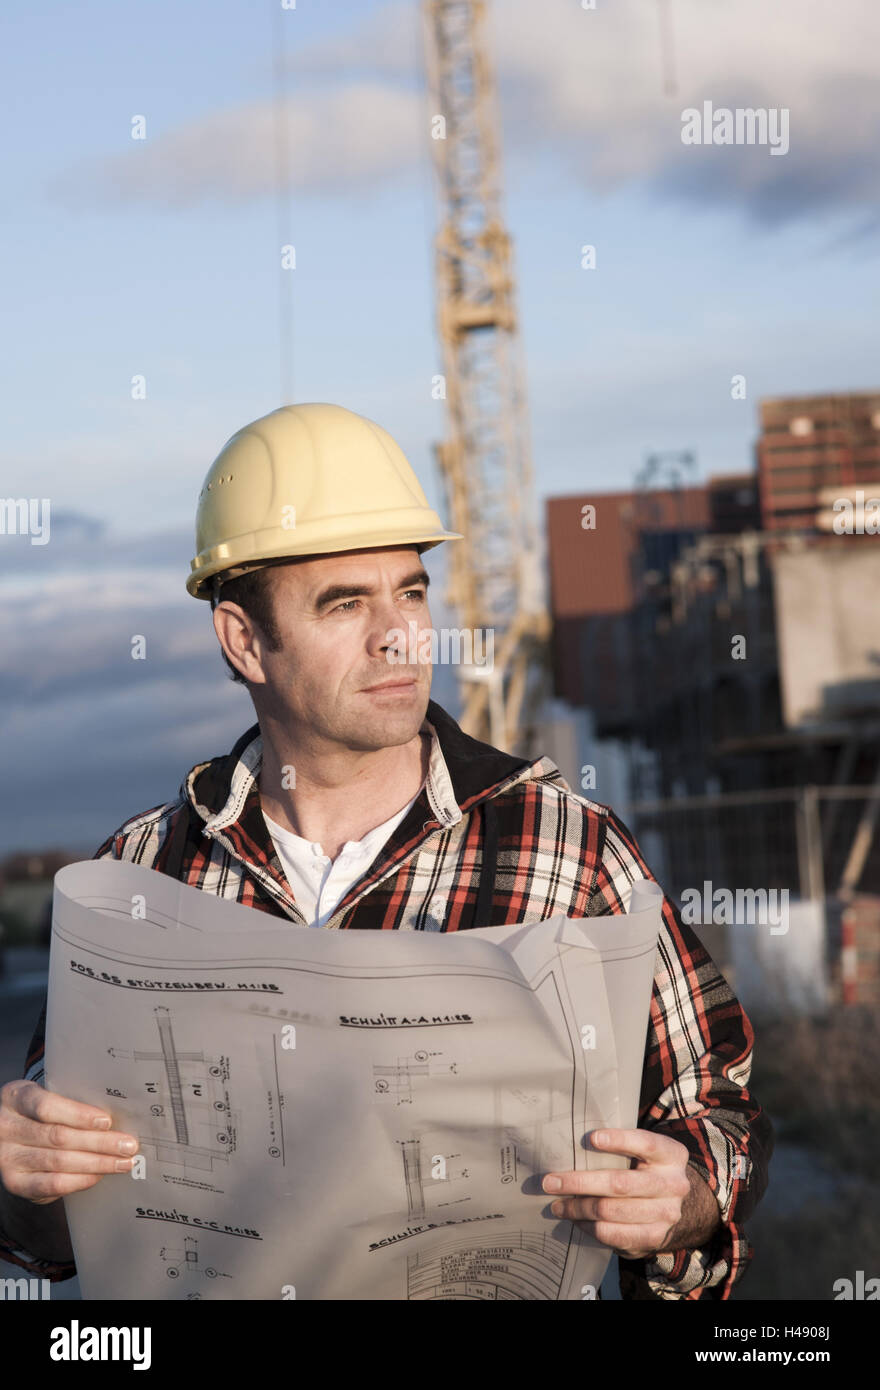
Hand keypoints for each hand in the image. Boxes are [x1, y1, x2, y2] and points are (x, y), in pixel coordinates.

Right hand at [0, 1078, 138, 1203]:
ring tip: (121, 1162)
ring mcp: (7, 1157)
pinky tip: (98, 1175)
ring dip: (96, 1163)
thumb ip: (70, 1101)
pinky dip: (78, 1180)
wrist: (11, 1132)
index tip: (107, 1121)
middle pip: (57, 1137)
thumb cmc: (38, 1110)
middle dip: (99, 1143)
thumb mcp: (46, 1095)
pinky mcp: (14, 1182)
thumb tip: (116, 1116)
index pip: (46, 1106)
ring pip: (58, 1162)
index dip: (78, 1115)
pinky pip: (50, 1185)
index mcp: (15, 1097)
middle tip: (128, 1145)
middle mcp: (6, 1128)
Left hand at [542, 1127, 693, 1259]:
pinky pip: (614, 1234)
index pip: (646, 1144)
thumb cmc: (645, 1170)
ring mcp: (666, 1214)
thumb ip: (620, 1146)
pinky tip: (576, 1221)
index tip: (591, 1138)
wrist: (674, 1207)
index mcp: (672, 1155)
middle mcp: (674, 1184)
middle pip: (620, 1183)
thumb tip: (569, 1145)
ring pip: (611, 1211)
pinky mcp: (654, 1238)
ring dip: (578, 1208)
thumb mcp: (644, 1153)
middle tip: (550, 1182)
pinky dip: (590, 1227)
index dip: (619, 1140)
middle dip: (579, 1182)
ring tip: (557, 1205)